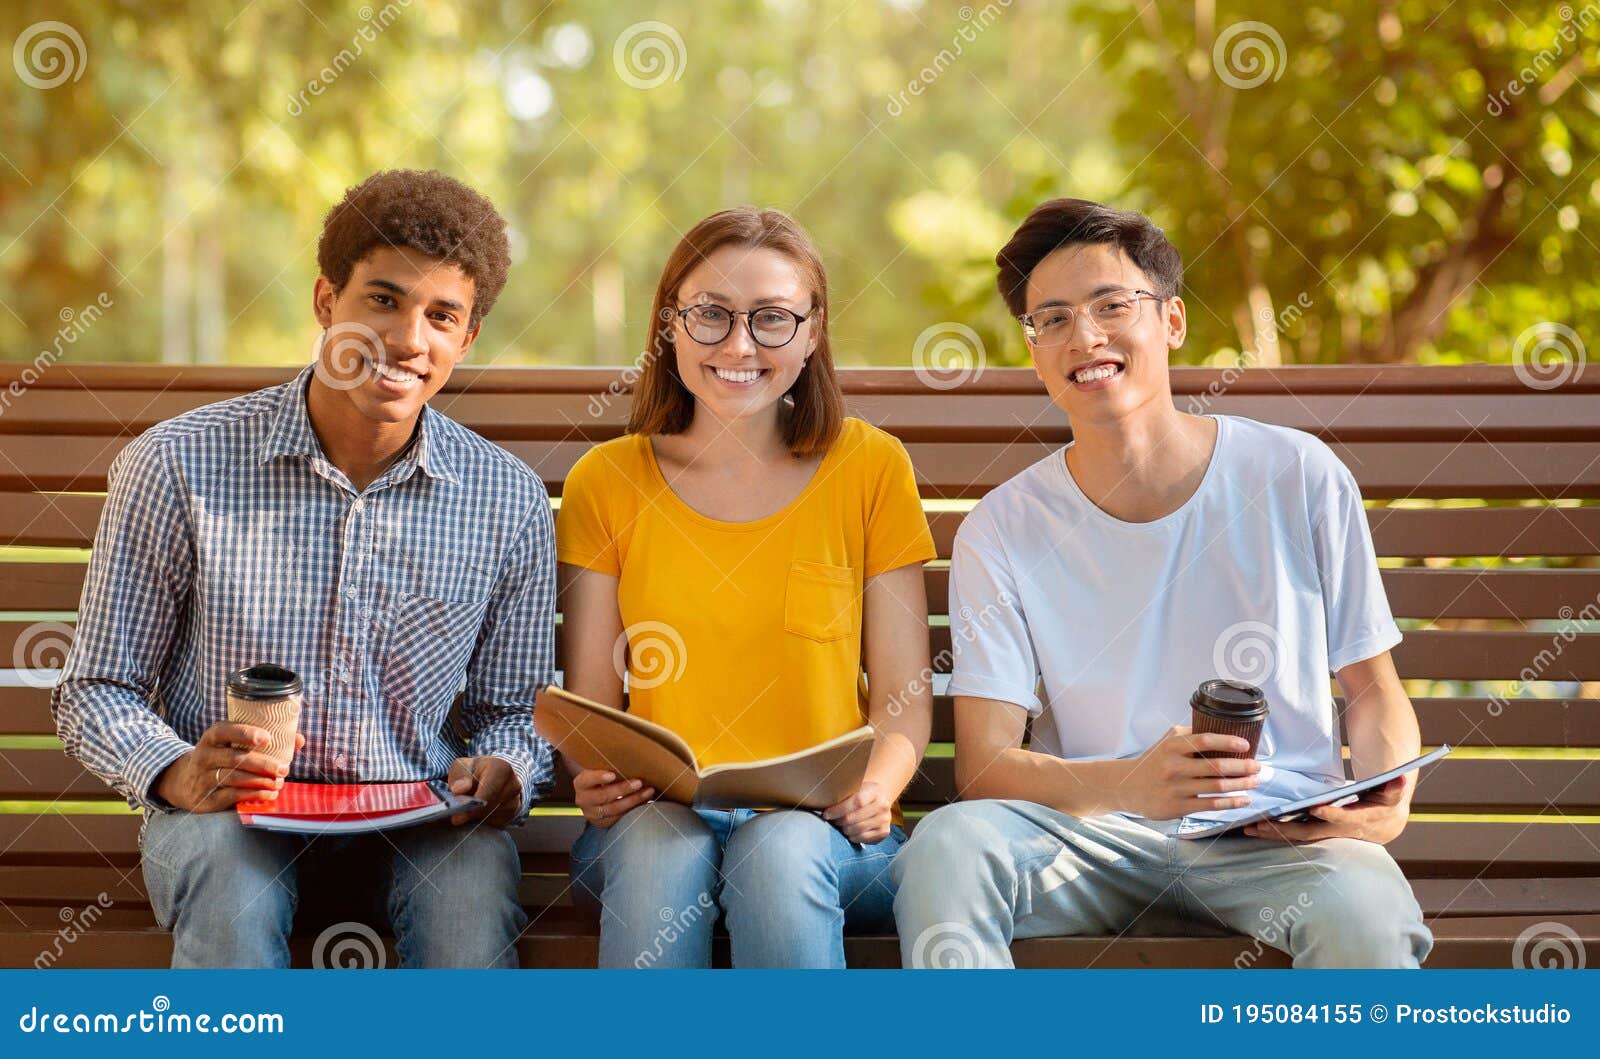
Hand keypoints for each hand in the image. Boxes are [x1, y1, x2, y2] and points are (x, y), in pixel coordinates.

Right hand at [153, 725, 303, 812]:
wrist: (185, 782)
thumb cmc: (221, 757)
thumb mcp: (232, 743)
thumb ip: (263, 739)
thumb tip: (299, 740)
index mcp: (211, 737)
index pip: (224, 731)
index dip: (245, 733)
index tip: (267, 738)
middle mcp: (204, 756)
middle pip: (234, 758)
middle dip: (262, 763)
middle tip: (284, 768)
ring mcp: (203, 778)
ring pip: (233, 778)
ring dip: (260, 781)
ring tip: (279, 782)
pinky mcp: (206, 799)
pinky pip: (230, 796)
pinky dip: (252, 795)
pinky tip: (268, 794)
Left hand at [446, 756, 524, 828]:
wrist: (491, 774)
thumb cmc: (474, 770)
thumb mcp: (463, 766)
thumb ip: (459, 777)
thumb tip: (458, 790)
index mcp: (502, 769)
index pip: (488, 794)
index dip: (471, 807)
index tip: (456, 818)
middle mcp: (514, 785)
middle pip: (489, 808)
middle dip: (471, 813)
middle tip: (456, 817)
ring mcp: (515, 801)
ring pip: (491, 817)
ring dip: (476, 816)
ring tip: (470, 805)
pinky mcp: (513, 814)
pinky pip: (495, 824)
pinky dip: (484, 820)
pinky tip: (479, 810)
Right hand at [572, 769, 654, 827]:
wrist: (594, 797)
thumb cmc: (602, 777)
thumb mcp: (599, 769)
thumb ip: (607, 764)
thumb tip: (631, 752)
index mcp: (581, 783)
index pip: (587, 780)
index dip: (598, 777)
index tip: (612, 774)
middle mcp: (583, 800)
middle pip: (603, 796)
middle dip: (623, 789)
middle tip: (639, 782)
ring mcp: (592, 813)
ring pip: (613, 809)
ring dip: (633, 800)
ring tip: (648, 791)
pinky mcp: (602, 823)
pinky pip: (619, 818)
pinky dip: (633, 809)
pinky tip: (645, 801)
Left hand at [822, 780, 892, 843]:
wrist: (881, 799)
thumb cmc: (863, 793)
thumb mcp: (856, 788)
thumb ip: (843, 794)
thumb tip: (822, 804)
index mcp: (875, 791)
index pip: (856, 802)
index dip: (839, 809)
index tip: (826, 814)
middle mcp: (883, 806)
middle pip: (854, 818)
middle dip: (838, 821)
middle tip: (832, 820)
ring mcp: (885, 820)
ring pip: (857, 830)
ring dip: (844, 829)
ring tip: (840, 825)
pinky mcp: (884, 832)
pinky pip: (862, 838)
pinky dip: (852, 836)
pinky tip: (849, 831)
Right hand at [1117, 725, 1261, 820]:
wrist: (1129, 787)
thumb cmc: (1154, 761)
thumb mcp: (1167, 742)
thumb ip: (1190, 734)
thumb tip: (1221, 728)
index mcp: (1173, 746)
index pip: (1205, 740)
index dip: (1228, 742)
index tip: (1246, 745)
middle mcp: (1174, 766)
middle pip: (1215, 766)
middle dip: (1242, 767)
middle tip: (1258, 766)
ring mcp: (1177, 787)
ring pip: (1217, 786)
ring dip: (1241, 784)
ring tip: (1255, 781)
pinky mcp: (1179, 806)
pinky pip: (1211, 804)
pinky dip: (1231, 802)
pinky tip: (1244, 799)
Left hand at [1244, 776, 1410, 843]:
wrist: (1383, 826)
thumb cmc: (1385, 805)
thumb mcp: (1391, 794)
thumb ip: (1394, 786)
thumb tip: (1401, 775)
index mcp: (1355, 820)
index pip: (1342, 818)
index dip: (1330, 814)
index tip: (1316, 808)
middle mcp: (1336, 830)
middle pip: (1309, 832)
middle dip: (1286, 829)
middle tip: (1263, 824)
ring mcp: (1324, 833)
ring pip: (1296, 835)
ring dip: (1274, 833)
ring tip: (1249, 828)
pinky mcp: (1315, 831)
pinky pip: (1292, 833)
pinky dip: (1274, 832)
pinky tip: (1254, 828)